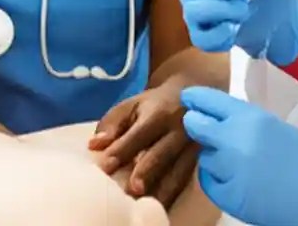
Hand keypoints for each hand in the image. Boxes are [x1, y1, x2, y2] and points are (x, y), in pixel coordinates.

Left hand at [88, 83, 198, 207]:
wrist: (192, 95)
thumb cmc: (154, 104)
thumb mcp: (131, 105)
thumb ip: (112, 124)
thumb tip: (94, 145)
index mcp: (159, 113)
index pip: (139, 134)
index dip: (122, 150)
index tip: (105, 167)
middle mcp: (180, 129)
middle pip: (162, 153)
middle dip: (147, 171)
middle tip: (132, 189)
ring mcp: (194, 145)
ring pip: (179, 170)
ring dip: (163, 189)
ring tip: (147, 203)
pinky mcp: (202, 158)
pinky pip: (188, 178)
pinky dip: (175, 193)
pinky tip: (163, 204)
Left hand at [181, 86, 297, 225]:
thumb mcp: (276, 128)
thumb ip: (245, 122)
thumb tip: (218, 119)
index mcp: (250, 117)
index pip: (208, 100)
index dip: (195, 99)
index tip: (189, 99)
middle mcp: (234, 139)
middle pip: (195, 125)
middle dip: (198, 126)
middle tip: (203, 129)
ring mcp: (229, 169)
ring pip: (205, 157)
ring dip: (215, 158)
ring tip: (242, 165)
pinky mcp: (229, 196)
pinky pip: (209, 182)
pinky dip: (217, 181)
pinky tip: (237, 180)